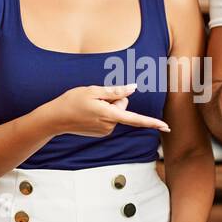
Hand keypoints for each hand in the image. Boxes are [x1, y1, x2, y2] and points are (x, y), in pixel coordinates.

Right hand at [42, 84, 169, 137]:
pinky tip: (89, 112)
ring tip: (90, 106)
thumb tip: (133, 88)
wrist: (55, 119)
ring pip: (116, 112)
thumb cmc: (72, 101)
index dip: (152, 122)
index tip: (166, 127)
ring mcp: (106, 131)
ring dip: (107, 106)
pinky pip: (110, 118)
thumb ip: (115, 91)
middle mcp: (110, 125)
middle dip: (115, 99)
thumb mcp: (93, 91)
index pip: (136, 119)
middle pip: (124, 106)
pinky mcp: (101, 132)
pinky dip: (103, 113)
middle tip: (96, 98)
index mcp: (109, 114)